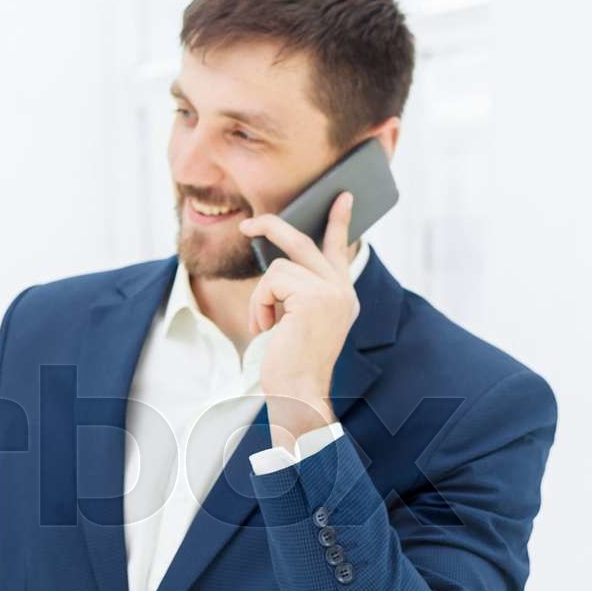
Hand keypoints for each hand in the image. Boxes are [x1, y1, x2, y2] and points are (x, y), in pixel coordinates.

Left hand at [238, 191, 360, 451]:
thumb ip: (298, 293)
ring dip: (261, 298)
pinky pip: (271, 282)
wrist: (299, 394)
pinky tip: (268, 328)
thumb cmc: (292, 365)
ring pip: (278, 269)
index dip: (339, 222)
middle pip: (303, 243)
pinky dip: (260, 305)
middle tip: (248, 224)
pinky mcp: (315, 297)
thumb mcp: (297, 322)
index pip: (341, 250)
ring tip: (265, 325)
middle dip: (273, 228)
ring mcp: (332, 292)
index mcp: (342, 297)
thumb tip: (279, 265)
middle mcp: (343, 291)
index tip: (342, 196)